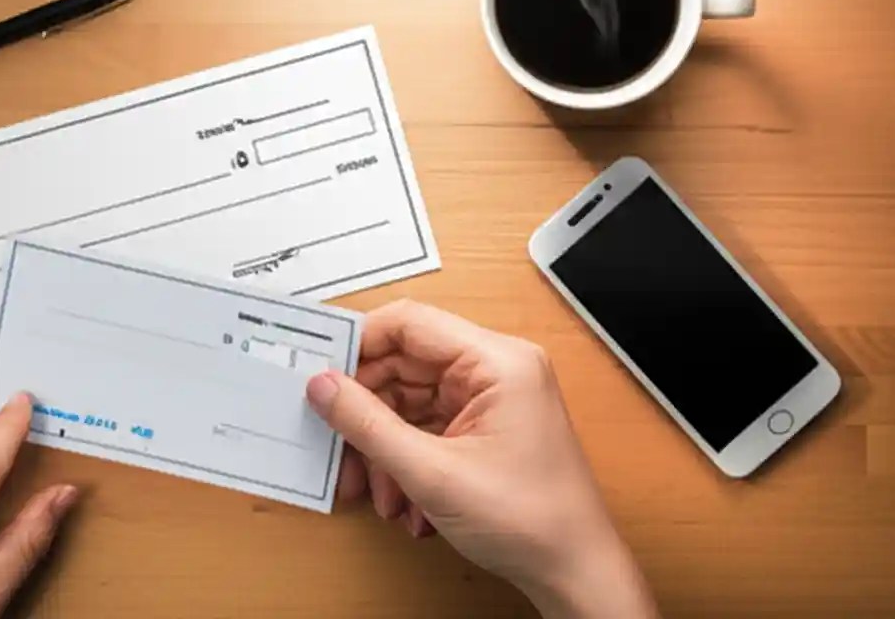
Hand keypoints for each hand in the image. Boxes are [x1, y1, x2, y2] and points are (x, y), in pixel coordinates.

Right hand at [308, 301, 657, 618]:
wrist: (573, 571)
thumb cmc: (532, 521)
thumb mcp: (432, 473)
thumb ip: (368, 424)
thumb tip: (323, 386)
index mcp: (497, 361)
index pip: (410, 323)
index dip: (359, 344)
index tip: (321, 373)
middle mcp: (495, 370)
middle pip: (403, 366)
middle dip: (367, 414)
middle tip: (337, 444)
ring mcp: (489, 399)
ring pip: (408, 402)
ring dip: (384, 447)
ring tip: (378, 491)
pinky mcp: (482, 426)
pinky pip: (424, 427)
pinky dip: (404, 461)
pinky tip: (402, 500)